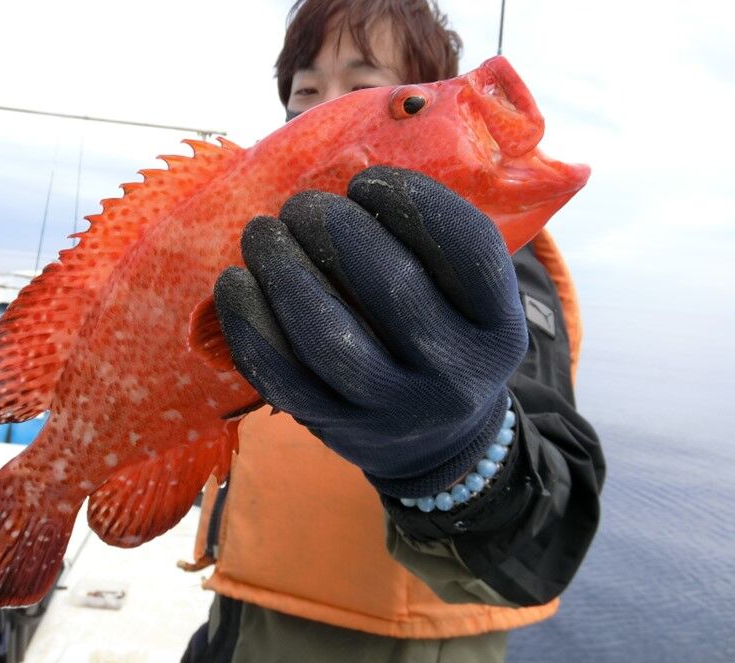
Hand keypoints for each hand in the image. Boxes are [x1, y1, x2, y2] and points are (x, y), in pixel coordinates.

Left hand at [213, 166, 527, 497]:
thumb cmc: (444, 340)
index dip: (412, 200)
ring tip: (262, 234)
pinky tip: (235, 284)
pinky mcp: (337, 428)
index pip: (466, 250)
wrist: (437, 442)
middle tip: (302, 206)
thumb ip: (439, 244)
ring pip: (327, 335)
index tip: (367, 181)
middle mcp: (454, 373)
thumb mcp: (472, 302)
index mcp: (498, 328)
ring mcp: (393, 408)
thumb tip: (365, 148)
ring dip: (283, 270)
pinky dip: (248, 323)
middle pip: (389, 285)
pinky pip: (281, 375)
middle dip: (333, 227)